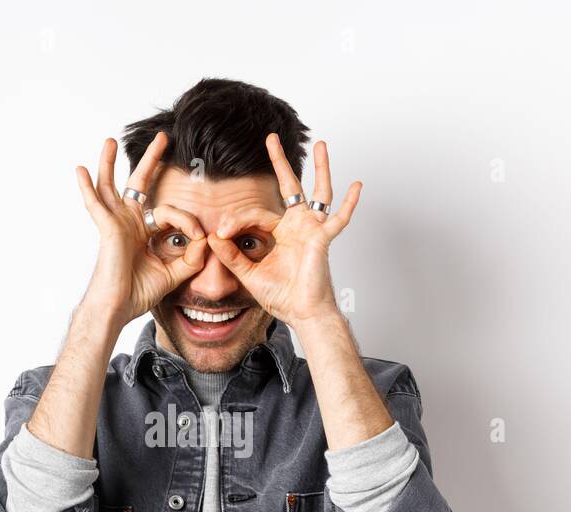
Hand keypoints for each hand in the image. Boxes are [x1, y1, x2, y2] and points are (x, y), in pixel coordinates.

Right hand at [74, 132, 207, 329]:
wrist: (118, 307)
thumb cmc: (137, 293)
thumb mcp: (173, 274)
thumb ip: (190, 259)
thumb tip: (205, 242)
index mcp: (142, 232)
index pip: (169, 212)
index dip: (188, 221)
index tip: (199, 237)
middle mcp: (128, 223)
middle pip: (139, 184)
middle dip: (151, 160)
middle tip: (162, 138)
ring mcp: (115, 223)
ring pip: (111, 185)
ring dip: (109, 163)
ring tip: (110, 141)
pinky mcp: (107, 228)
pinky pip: (96, 204)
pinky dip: (88, 187)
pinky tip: (81, 170)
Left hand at [206, 135, 360, 327]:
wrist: (302, 313)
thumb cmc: (283, 296)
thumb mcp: (249, 274)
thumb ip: (231, 256)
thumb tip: (213, 236)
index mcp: (282, 232)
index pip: (256, 213)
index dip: (236, 219)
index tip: (220, 233)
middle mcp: (298, 226)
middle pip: (290, 186)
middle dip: (280, 162)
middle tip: (271, 139)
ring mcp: (313, 229)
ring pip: (318, 191)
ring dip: (320, 168)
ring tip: (321, 145)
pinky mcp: (322, 239)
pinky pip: (338, 219)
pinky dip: (348, 204)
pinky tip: (357, 186)